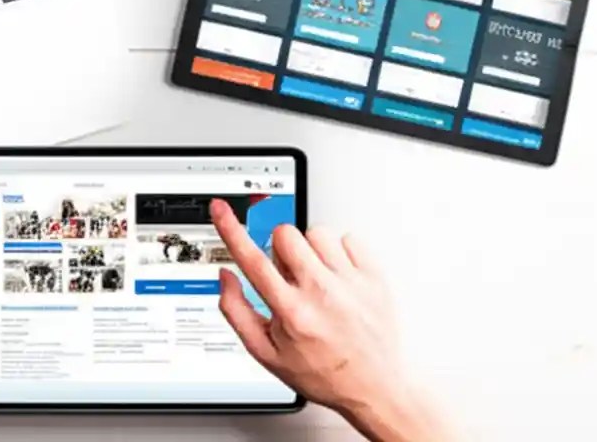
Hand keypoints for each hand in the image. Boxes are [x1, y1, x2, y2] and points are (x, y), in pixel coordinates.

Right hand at [209, 200, 455, 441]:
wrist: (374, 387)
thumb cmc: (321, 373)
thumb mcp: (267, 354)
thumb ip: (237, 312)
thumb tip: (225, 277)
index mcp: (291, 312)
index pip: (253, 260)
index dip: (231, 229)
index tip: (221, 209)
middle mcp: (321, 293)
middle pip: (285, 234)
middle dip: (279, 249)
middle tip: (288, 274)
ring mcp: (350, 283)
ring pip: (317, 232)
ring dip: (310, 249)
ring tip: (316, 276)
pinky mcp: (374, 277)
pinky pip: (349, 238)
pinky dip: (340, 252)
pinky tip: (338, 276)